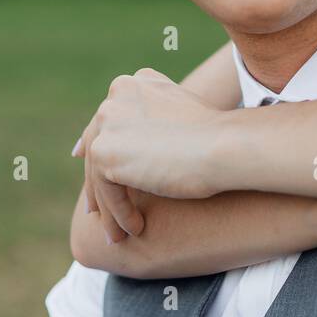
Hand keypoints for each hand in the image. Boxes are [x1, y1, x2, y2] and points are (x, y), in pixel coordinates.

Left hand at [74, 68, 227, 236]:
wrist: (224, 146)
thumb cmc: (216, 137)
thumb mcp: (181, 118)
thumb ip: (152, 121)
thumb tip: (129, 142)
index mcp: (134, 83)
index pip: (109, 120)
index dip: (100, 144)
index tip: (92, 164)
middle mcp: (116, 94)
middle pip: (97, 144)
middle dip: (96, 179)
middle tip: (95, 211)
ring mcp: (108, 121)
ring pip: (99, 171)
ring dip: (108, 206)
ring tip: (119, 234)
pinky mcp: (105, 151)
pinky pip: (106, 190)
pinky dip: (119, 213)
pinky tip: (135, 229)